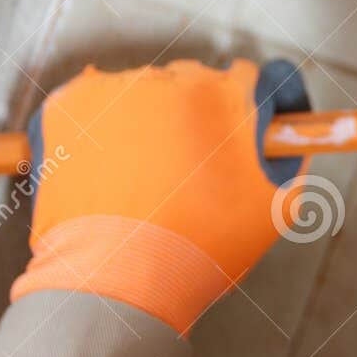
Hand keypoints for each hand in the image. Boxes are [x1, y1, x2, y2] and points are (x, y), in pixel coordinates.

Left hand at [10, 58, 311, 332]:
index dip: (245, 105)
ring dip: (145, 121)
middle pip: (191, 81)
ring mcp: (115, 90)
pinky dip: (101, 128)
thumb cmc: (203, 249)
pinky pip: (94, 104)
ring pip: (141, 93)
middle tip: (187, 168)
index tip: (238, 128)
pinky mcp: (69, 104)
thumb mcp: (276, 206)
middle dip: (195, 116)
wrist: (118, 280)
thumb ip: (287, 157)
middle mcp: (170, 80)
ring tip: (141, 178)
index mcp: (225, 96)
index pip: (245, 76)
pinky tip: (108, 168)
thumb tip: (280, 138)